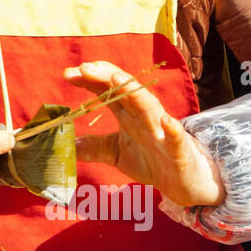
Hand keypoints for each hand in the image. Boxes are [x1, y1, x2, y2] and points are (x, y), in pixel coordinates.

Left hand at [64, 61, 225, 207]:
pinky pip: (176, 138)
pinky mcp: (179, 150)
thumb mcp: (116, 154)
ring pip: (149, 107)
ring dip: (134, 92)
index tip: (68, 74)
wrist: (184, 182)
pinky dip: (172, 130)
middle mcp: (145, 116)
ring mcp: (163, 131)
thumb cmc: (152, 160)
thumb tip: (66, 143)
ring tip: (116, 78)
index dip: (89, 79)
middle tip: (83, 68)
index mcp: (130, 114)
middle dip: (106, 76)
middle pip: (126, 89)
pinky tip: (166, 122)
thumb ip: (93, 146)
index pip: (109, 88)